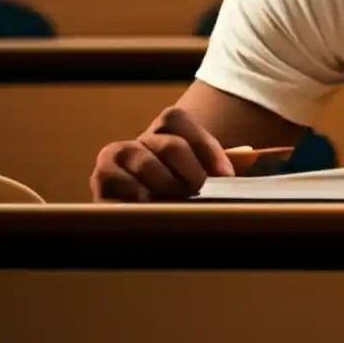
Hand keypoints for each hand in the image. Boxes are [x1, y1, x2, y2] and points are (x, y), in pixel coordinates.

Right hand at [90, 106, 234, 201]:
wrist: (140, 223)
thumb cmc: (178, 200)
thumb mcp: (200, 181)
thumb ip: (218, 171)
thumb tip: (242, 171)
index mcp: (162, 134)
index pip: (176, 120)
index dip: (205, 146)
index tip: (226, 176)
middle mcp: (139, 141)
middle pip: (170, 144)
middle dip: (191, 172)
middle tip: (198, 191)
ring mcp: (115, 158)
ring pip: (145, 161)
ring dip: (166, 184)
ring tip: (174, 201)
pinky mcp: (101, 181)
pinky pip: (118, 180)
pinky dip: (137, 193)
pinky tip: (148, 204)